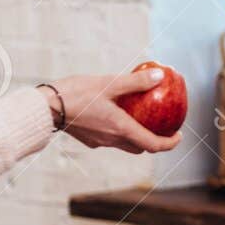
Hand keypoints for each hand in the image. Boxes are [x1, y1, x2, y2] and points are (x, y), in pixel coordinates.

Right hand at [46, 72, 181, 153]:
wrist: (45, 107)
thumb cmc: (76, 93)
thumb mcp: (109, 83)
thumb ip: (135, 82)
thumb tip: (160, 76)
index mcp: (121, 129)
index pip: (153, 145)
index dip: (169, 143)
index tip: (179, 135)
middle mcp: (112, 140)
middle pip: (140, 147)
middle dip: (154, 140)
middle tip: (162, 126)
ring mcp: (99, 141)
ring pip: (124, 144)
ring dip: (135, 135)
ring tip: (140, 118)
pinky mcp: (88, 138)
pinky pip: (110, 138)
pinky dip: (119, 130)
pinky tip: (114, 113)